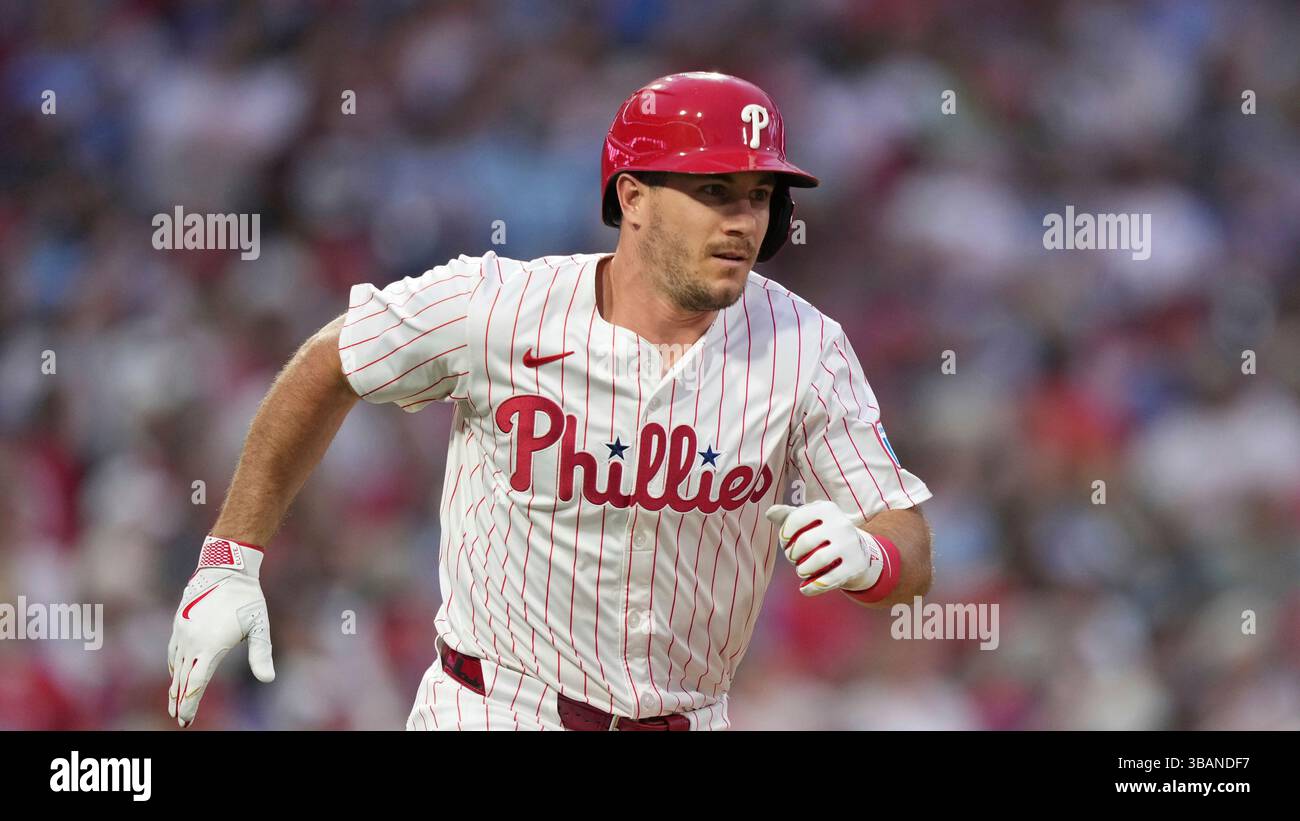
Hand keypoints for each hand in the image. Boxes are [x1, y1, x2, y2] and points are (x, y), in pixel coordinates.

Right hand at [167, 536, 274, 726]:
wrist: (225, 568)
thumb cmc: (246, 599)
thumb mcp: (259, 626)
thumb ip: (261, 654)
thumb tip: (268, 679)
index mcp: (210, 646)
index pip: (196, 684)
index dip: (190, 704)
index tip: (185, 720)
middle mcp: (192, 642)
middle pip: (183, 679)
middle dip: (180, 701)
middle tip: (181, 720)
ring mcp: (182, 632)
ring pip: (176, 666)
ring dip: (175, 685)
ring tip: (175, 702)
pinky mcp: (179, 623)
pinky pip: (173, 651)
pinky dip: (174, 666)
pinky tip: (175, 673)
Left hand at [764, 501, 884, 596]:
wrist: (856, 551)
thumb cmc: (823, 533)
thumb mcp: (808, 520)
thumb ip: (787, 515)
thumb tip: (770, 512)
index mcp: (827, 509)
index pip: (796, 519)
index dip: (784, 535)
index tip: (785, 542)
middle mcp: (841, 524)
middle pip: (805, 542)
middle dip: (792, 555)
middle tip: (793, 559)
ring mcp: (850, 546)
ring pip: (816, 561)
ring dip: (802, 570)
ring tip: (801, 571)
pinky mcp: (855, 566)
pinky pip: (827, 581)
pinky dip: (811, 587)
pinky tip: (805, 588)